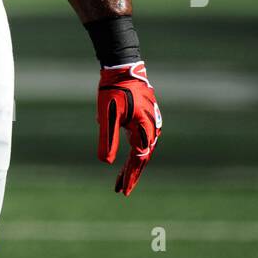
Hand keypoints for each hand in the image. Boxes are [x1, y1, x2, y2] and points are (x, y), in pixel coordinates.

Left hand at [97, 60, 161, 195]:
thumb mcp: (108, 115)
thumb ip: (108, 138)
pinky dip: (132, 149)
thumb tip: (106, 163)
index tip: (123, 191)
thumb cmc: (114, 89)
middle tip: (120, 189)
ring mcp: (150, 121)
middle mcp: (151, 126)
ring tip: (120, 177)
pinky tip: (122, 154)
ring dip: (131, 163)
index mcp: (144, 128)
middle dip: (131, 173)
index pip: (138, 159)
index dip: (130, 176)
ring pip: (141, 148)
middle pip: (142, 156)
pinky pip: (140, 137)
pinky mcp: (145, 115)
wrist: (122, 66)